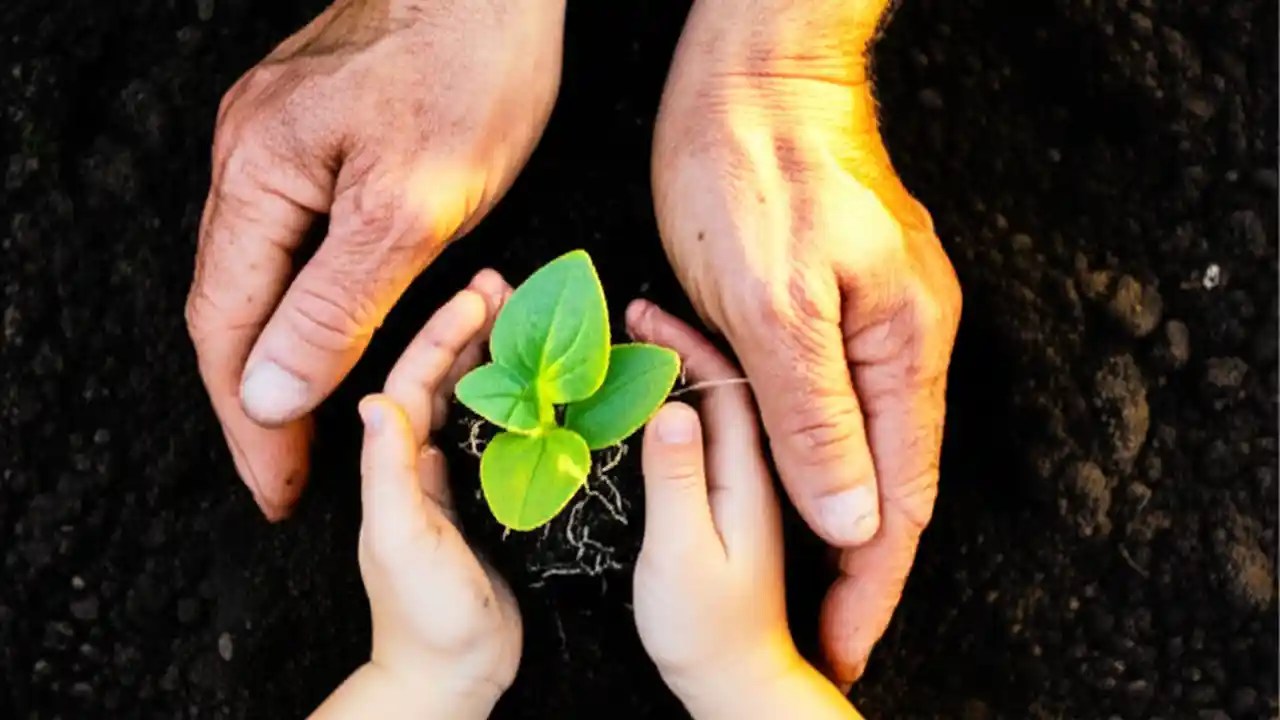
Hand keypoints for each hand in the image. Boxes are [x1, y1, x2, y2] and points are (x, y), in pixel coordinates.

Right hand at [185, 0, 564, 519]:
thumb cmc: (471, 71)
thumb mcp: (411, 207)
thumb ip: (334, 305)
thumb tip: (267, 395)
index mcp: (257, 179)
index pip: (230, 331)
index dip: (251, 422)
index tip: (276, 490)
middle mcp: (248, 158)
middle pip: (231, 306)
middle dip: (257, 401)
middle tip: (285, 476)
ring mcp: (278, 140)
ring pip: (260, 274)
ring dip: (278, 354)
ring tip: (302, 427)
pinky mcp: (319, 131)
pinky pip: (292, 237)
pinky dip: (303, 299)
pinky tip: (324, 329)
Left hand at [315, 274, 520, 718]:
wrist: (455, 676)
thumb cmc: (425, 616)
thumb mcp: (401, 542)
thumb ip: (388, 474)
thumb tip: (375, 401)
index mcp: (396, 466)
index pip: (414, 383)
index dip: (443, 337)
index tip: (478, 297)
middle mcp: (422, 464)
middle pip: (445, 381)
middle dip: (470, 331)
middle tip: (507, 289)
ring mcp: (459, 480)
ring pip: (476, 403)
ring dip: (496, 359)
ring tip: (528, 318)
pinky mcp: (494, 500)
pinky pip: (507, 438)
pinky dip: (524, 405)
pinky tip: (551, 385)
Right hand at [628, 302, 856, 719]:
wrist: (735, 679)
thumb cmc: (704, 627)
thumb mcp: (682, 551)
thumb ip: (677, 479)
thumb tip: (670, 407)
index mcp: (749, 474)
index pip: (727, 385)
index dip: (685, 343)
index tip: (639, 316)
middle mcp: (754, 471)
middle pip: (726, 385)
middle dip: (681, 343)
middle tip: (629, 317)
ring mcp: (744, 486)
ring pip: (716, 406)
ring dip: (679, 370)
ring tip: (632, 344)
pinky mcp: (728, 503)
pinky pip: (707, 434)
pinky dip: (678, 403)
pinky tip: (649, 401)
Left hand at [652, 0, 961, 682]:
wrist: (748, 73)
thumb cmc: (752, 169)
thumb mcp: (775, 301)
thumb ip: (817, 415)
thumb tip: (856, 520)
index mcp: (902, 349)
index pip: (900, 497)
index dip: (873, 579)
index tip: (848, 641)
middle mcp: (902, 342)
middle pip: (891, 480)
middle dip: (860, 563)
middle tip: (828, 629)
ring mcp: (872, 320)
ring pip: (861, 444)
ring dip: (835, 514)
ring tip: (808, 583)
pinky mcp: (834, 301)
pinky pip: (829, 400)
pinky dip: (810, 453)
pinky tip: (786, 480)